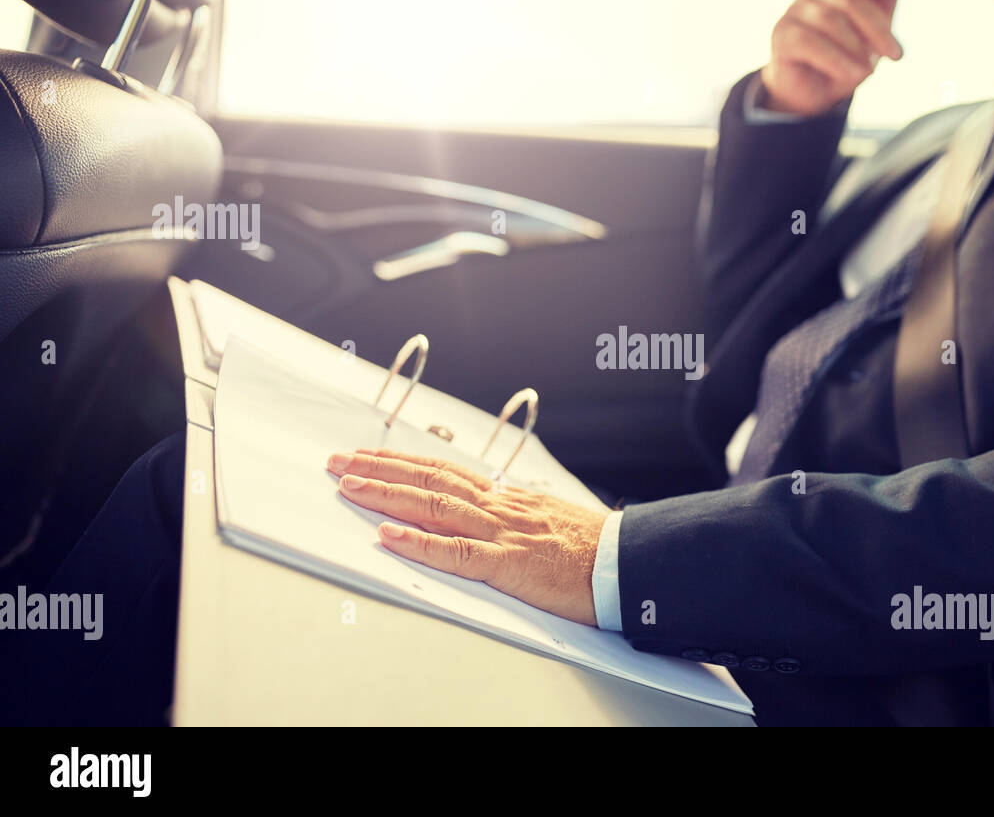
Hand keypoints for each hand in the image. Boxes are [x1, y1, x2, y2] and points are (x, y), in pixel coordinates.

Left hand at [326, 448, 610, 625]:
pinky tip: (389, 537)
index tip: (365, 456)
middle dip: (379, 470)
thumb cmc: (592, 546)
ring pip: (435, 507)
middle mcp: (498, 507)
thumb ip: (515, 509)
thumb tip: (492, 500)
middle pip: (429, 480)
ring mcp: (502, 534)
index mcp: (505, 497)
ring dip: (387, 496)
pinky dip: (420, 544)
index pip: (443, 470)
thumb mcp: (548, 515)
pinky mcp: (509, 565)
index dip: (400, 462)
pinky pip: (458, 553)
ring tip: (350, 488)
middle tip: (338, 463)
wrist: (627, 563)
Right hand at [760, 0, 904, 116]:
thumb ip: (884, 4)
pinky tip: (852, 75)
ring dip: (856, 49)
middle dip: (877, 28)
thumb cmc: (843, 59)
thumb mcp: (871, 32)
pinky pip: (810, 42)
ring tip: (868, 72)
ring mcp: (794, 12)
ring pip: (830, 20)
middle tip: (896, 55)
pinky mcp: (782, 35)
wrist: (813, 94)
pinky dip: (836, 60)